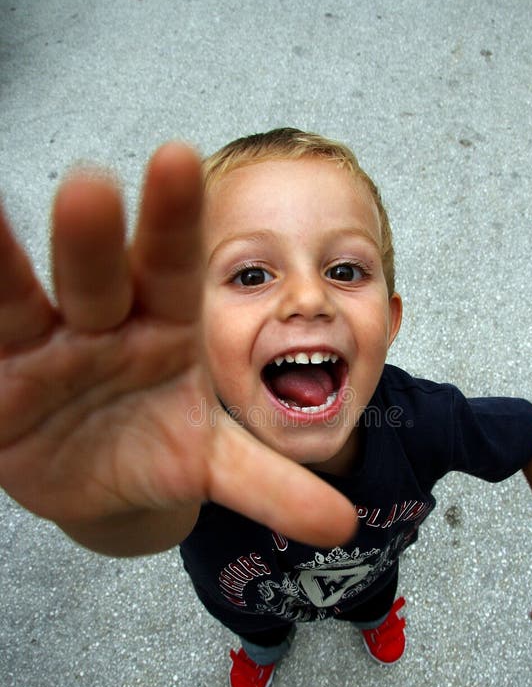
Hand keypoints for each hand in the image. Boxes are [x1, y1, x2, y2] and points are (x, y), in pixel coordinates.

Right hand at [0, 143, 356, 551]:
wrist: (103, 474)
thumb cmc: (163, 444)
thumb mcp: (215, 461)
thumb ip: (272, 485)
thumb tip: (342, 528)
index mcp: (167, 327)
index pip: (175, 267)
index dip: (175, 220)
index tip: (180, 159)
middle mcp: (105, 323)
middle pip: (101, 276)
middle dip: (96, 239)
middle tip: (90, 188)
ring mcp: (45, 346)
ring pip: (23, 299)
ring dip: (6, 261)